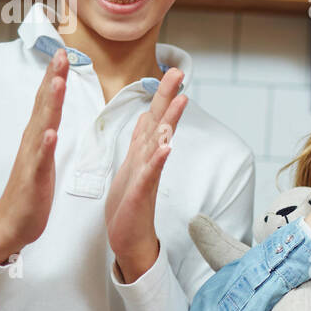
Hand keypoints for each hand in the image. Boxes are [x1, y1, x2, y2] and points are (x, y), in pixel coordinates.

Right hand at [0, 49, 67, 264]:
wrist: (13, 221)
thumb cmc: (31, 188)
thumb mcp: (44, 153)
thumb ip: (49, 129)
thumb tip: (54, 109)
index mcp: (39, 134)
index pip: (48, 100)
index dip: (55, 76)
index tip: (64, 52)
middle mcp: (33, 141)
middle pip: (44, 104)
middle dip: (53, 78)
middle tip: (61, 53)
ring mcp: (32, 158)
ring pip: (42, 125)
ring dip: (50, 103)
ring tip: (58, 82)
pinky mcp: (33, 178)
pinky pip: (40, 159)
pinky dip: (45, 145)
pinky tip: (51, 133)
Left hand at [106, 67, 186, 282]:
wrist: (128, 239)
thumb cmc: (129, 205)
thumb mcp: (132, 167)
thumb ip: (142, 142)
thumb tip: (148, 118)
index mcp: (143, 153)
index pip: (155, 118)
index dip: (163, 95)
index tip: (172, 71)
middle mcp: (149, 161)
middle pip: (161, 123)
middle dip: (170, 97)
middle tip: (180, 73)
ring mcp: (147, 176)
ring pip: (160, 143)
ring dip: (171, 122)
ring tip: (181, 101)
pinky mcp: (141, 193)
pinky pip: (150, 174)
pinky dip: (158, 160)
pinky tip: (166, 147)